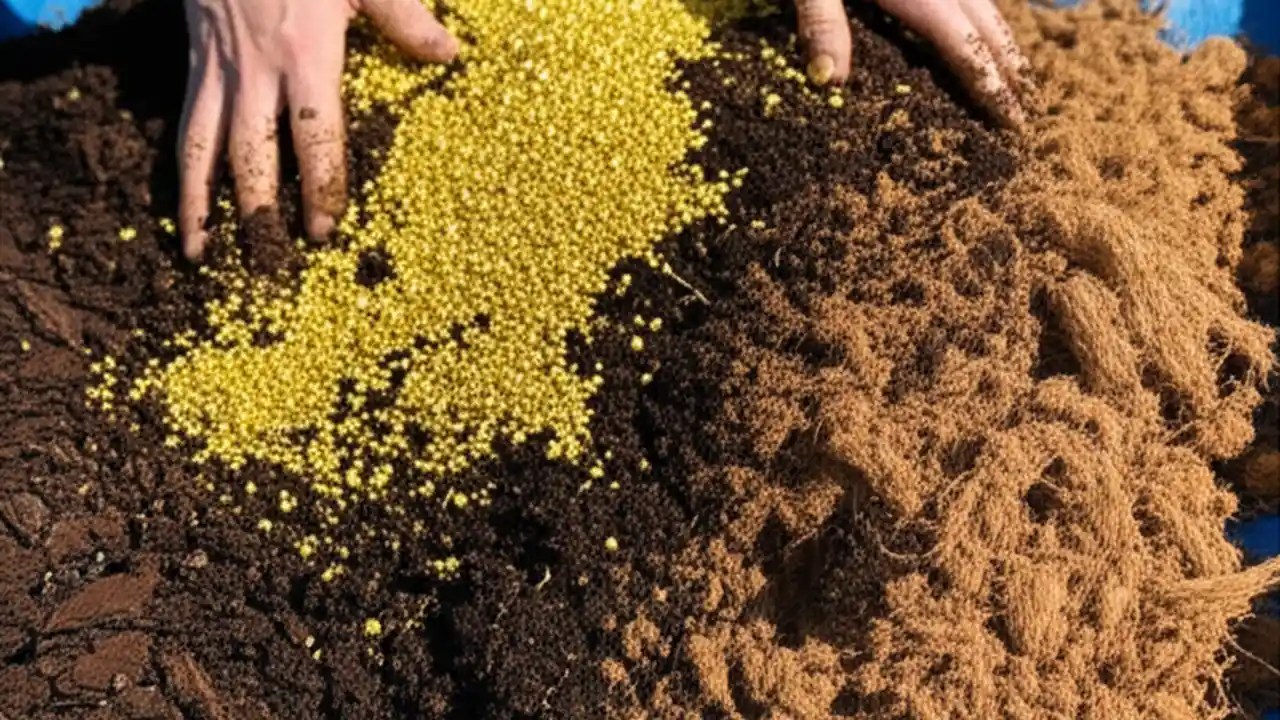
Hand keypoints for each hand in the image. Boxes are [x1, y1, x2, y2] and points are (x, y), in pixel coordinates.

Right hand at [178, 0, 458, 259]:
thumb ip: (403, 17)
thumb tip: (450, 54)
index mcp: (306, 54)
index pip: (316, 135)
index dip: (321, 185)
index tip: (326, 229)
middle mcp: (256, 72)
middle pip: (254, 155)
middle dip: (262, 213)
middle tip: (272, 267)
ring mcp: (218, 70)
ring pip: (204, 148)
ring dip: (202, 205)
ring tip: (202, 255)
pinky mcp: (193, 64)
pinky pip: (183, 125)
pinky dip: (179, 171)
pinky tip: (182, 206)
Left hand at [795, 0, 1029, 126]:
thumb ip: (821, 20)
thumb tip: (831, 80)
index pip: (964, 45)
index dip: (989, 84)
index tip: (1013, 122)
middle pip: (988, 21)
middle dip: (1011, 65)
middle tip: (1031, 107)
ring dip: (1003, 35)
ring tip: (1018, 70)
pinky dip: (980, 8)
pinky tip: (977, 17)